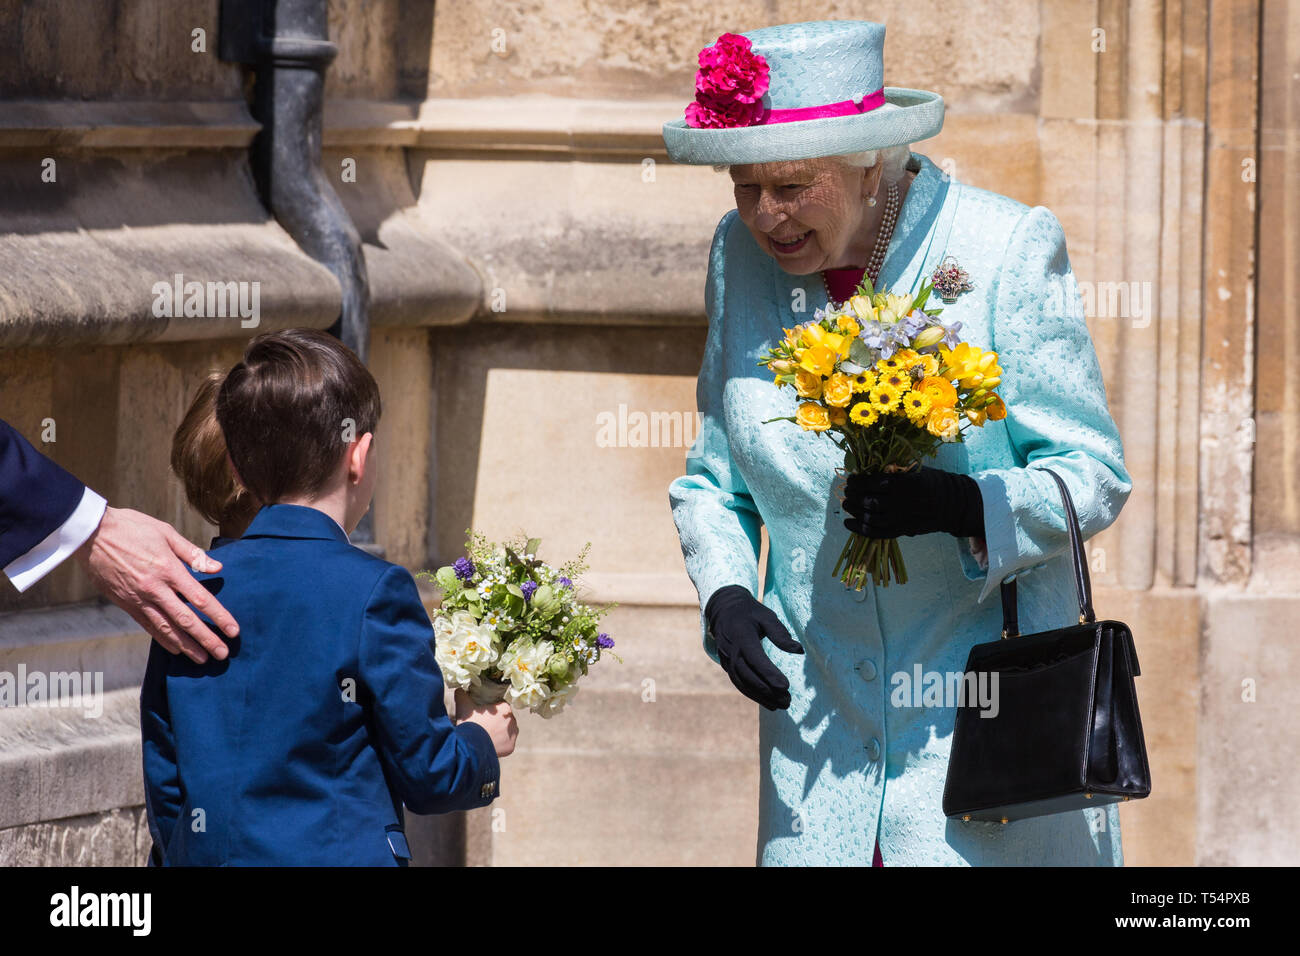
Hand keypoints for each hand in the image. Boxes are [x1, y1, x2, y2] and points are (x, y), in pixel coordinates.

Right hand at [73, 506, 238, 663]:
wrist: (91, 533)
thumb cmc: (131, 528)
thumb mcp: (166, 532)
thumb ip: (192, 553)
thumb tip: (217, 568)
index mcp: (169, 570)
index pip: (200, 599)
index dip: (219, 617)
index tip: (233, 631)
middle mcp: (155, 589)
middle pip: (185, 620)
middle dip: (206, 639)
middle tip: (222, 654)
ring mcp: (138, 598)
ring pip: (165, 628)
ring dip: (185, 646)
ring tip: (202, 659)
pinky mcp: (125, 603)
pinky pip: (147, 625)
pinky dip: (162, 639)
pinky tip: (174, 649)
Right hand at [455, 689, 518, 756]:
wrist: (471, 746)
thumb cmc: (470, 724)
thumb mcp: (464, 706)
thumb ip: (462, 695)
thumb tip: (459, 689)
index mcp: (505, 708)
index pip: (501, 706)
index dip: (492, 710)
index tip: (484, 716)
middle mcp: (513, 720)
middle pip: (505, 719)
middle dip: (496, 721)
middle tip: (484, 726)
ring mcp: (513, 735)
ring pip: (507, 732)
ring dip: (500, 733)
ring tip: (487, 736)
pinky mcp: (511, 747)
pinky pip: (507, 744)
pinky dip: (501, 745)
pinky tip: (491, 744)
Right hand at [705, 585, 803, 710]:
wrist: (723, 611)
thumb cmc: (749, 612)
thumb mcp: (766, 616)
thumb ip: (780, 633)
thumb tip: (799, 650)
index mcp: (742, 637)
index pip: (756, 659)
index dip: (769, 674)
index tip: (786, 686)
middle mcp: (732, 651)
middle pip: (749, 676)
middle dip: (768, 690)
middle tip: (787, 700)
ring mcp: (727, 660)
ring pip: (743, 684)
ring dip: (762, 697)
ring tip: (781, 705)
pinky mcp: (727, 666)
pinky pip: (740, 684)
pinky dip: (753, 695)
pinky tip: (769, 703)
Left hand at [842, 465, 984, 538]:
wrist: (953, 504)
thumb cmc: (933, 482)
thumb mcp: (916, 470)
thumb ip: (894, 471)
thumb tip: (869, 470)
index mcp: (904, 484)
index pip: (873, 483)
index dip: (858, 482)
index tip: (851, 479)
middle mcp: (902, 502)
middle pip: (869, 501)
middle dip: (853, 495)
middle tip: (847, 491)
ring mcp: (902, 519)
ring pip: (870, 517)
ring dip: (854, 511)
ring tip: (846, 504)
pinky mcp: (903, 531)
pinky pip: (877, 533)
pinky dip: (860, 529)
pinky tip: (848, 523)